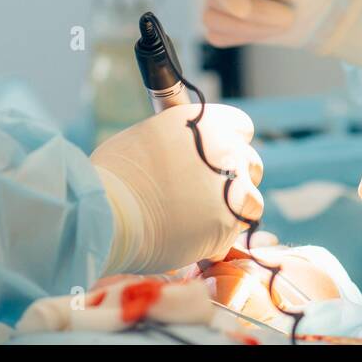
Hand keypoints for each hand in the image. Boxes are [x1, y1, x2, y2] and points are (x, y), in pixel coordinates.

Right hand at [91, 103, 264, 274]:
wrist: (109, 213)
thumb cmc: (117, 175)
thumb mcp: (149, 138)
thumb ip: (179, 141)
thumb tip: (183, 150)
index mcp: (207, 123)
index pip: (242, 128)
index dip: (230, 144)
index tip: (217, 159)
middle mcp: (227, 151)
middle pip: (252, 164)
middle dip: (236, 179)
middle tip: (209, 193)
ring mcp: (232, 189)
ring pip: (252, 201)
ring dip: (233, 210)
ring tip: (201, 219)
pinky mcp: (228, 226)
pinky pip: (233, 234)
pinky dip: (217, 239)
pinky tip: (189, 239)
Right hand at [197, 0, 361, 64]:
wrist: (320, 10)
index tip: (245, 9)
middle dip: (254, 12)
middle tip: (287, 16)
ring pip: (211, 18)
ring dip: (253, 28)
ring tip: (282, 19)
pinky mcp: (219, 18)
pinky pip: (217, 35)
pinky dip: (245, 37)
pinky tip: (266, 28)